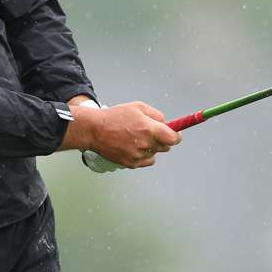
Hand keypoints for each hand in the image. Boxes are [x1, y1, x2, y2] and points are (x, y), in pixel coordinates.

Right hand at [63, 101, 180, 168]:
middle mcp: (146, 144)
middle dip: (162, 140)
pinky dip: (143, 155)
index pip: (173, 138)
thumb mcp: (137, 107)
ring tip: (136, 138)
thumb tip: (166, 123)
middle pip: (166, 147)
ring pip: (155, 154)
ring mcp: (138, 156)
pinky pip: (145, 161)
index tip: (175, 134)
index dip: (176, 136)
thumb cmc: (115, 116)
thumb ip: (156, 115)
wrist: (95, 130)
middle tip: (151, 133)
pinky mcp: (131, 164)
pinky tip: (132, 146)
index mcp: (149, 129)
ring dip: (151, 147)